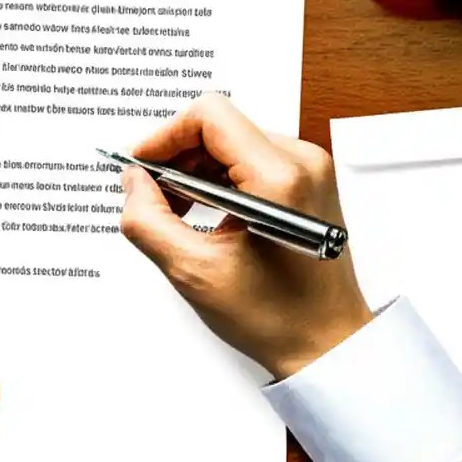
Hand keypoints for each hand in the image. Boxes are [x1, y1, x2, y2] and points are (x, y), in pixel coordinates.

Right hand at [119, 94, 371, 378]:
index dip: (165, 135)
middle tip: (151, 196)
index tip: (141, 165)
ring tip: (176, 211)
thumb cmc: (278, 318)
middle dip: (178, 157)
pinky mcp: (308, 183)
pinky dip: (220, 180)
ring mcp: (310, 171)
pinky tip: (203, 213)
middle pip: (221, 127)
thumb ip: (149, 221)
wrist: (328, 345)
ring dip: (197, 170)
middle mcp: (302, 163)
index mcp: (280, 177)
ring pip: (233, 143)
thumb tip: (133, 182)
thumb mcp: (195, 271)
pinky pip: (252, 161)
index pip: (210, 116)